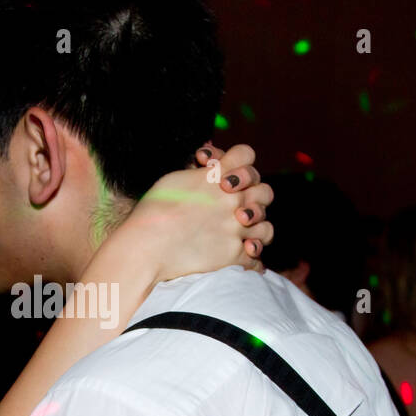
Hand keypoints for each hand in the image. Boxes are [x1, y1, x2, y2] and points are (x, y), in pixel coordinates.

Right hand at [118, 143, 272, 281]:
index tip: (227, 175)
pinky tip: (245, 258)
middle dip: (255, 197)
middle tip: (238, 207)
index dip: (240, 162)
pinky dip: (253, 260)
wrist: (149, 243)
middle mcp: (233, 200)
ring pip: (266, 228)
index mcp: (218, 176)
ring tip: (246, 235)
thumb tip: (210, 168)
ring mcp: (236, 228)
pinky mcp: (233, 255)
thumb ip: (200, 173)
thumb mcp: (175, 178)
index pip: (246, 155)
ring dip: (258, 229)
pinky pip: (255, 260)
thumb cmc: (154, 209)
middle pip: (265, 191)